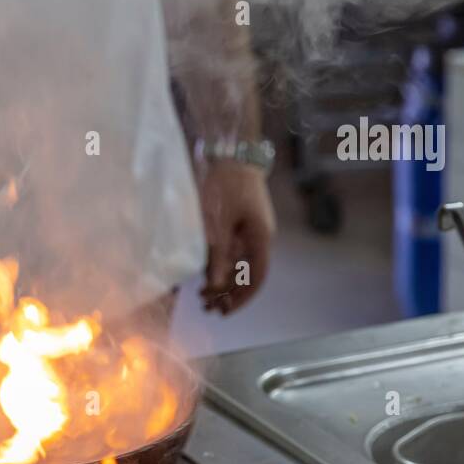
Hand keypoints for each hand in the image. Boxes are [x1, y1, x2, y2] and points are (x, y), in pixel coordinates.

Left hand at [199, 161, 275, 313]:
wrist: (230, 151)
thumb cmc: (225, 184)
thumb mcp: (217, 223)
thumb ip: (217, 255)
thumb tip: (216, 287)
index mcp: (261, 238)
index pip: (256, 279)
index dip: (242, 299)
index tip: (224, 312)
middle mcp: (260, 238)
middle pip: (248, 275)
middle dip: (228, 294)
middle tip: (207, 308)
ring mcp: (251, 230)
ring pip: (240, 265)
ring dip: (223, 282)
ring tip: (203, 296)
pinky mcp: (240, 224)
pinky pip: (234, 252)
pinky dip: (222, 266)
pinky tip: (206, 275)